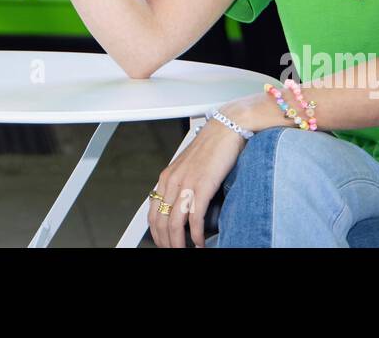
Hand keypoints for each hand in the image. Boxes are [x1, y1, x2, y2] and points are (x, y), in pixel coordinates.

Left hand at [149, 119, 246, 247]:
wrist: (226, 127)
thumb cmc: (212, 146)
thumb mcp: (189, 166)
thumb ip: (182, 184)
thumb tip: (183, 206)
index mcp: (167, 176)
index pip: (152, 212)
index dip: (156, 233)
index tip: (163, 242)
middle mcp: (173, 181)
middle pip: (160, 222)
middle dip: (166, 242)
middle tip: (173, 251)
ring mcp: (186, 183)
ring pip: (174, 224)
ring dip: (178, 243)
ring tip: (185, 251)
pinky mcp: (202, 186)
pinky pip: (195, 218)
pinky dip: (196, 236)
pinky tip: (200, 243)